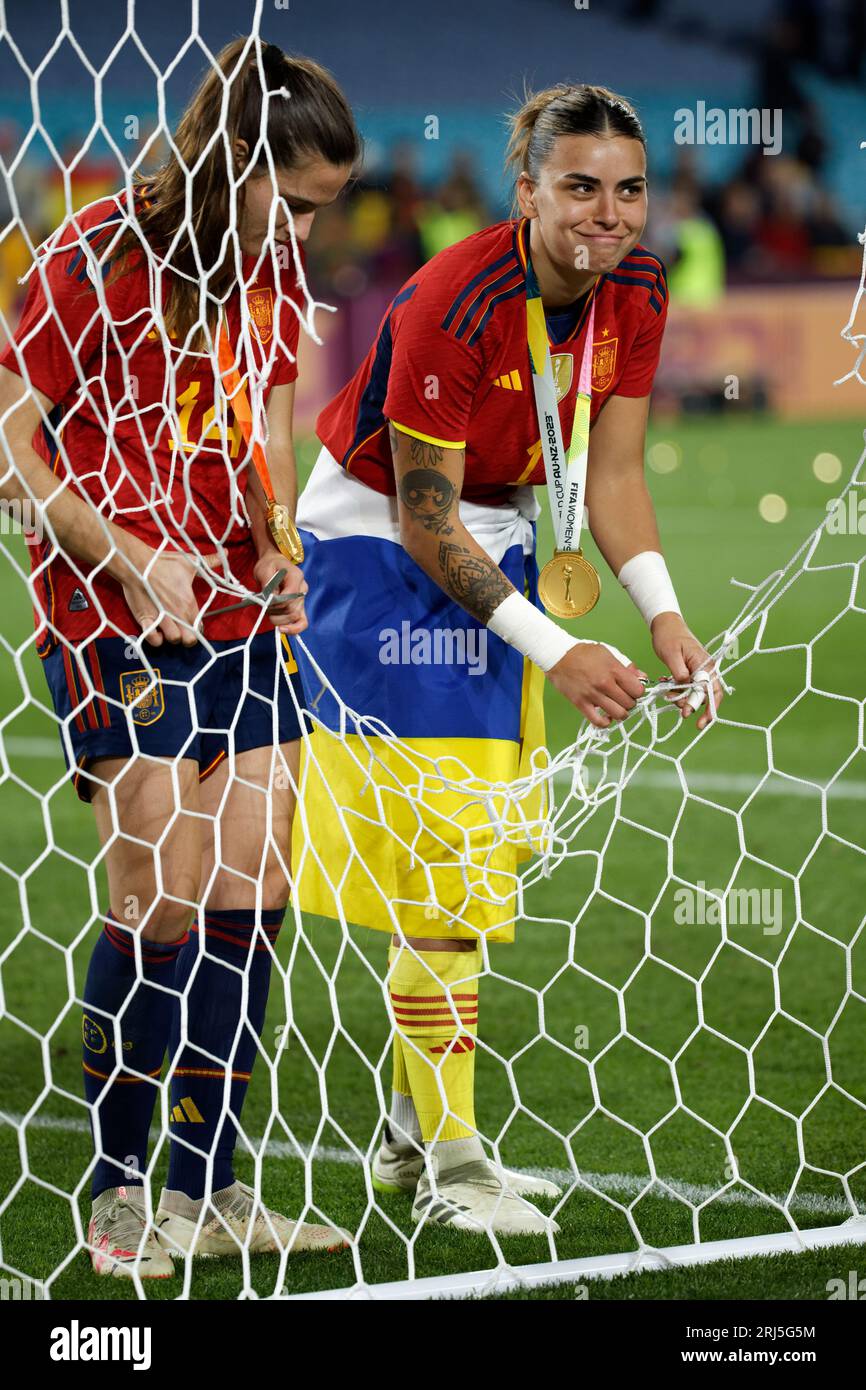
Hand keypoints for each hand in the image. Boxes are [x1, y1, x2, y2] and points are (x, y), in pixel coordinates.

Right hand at [120, 549, 200, 647]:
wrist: (137, 563)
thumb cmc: (163, 562)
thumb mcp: (190, 561)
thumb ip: (209, 561)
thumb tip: (225, 553)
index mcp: (189, 603)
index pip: (200, 627)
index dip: (197, 628)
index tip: (192, 623)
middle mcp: (177, 614)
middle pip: (189, 640)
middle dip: (187, 638)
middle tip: (181, 630)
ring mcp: (162, 618)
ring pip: (174, 640)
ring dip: (172, 638)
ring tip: (168, 629)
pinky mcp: (145, 619)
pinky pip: (153, 639)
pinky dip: (155, 639)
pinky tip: (156, 631)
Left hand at [253, 549, 307, 635]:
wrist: (275, 565)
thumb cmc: (269, 566)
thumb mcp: (264, 570)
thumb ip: (268, 584)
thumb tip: (270, 599)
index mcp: (296, 577)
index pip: (290, 596)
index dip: (276, 602)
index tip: (266, 601)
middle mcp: (302, 589)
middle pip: (291, 609)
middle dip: (275, 611)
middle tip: (264, 606)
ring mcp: (302, 600)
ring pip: (293, 617)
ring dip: (278, 618)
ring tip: (269, 611)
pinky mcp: (300, 608)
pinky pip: (302, 622)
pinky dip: (294, 629)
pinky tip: (283, 629)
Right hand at [547, 642, 646, 728]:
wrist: (558, 656)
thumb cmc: (583, 653)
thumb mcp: (608, 653)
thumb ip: (626, 666)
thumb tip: (642, 677)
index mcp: (614, 670)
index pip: (638, 690)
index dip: (638, 691)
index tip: (633, 690)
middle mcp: (605, 684)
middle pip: (630, 703)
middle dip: (630, 702)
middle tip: (624, 698)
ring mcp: (593, 695)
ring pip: (619, 714)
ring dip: (621, 713)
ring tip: (617, 707)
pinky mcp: (581, 704)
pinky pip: (598, 721)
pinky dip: (606, 722)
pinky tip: (606, 716)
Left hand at [651, 612, 722, 730]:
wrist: (666, 626)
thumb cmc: (669, 636)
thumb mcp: (671, 653)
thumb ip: (679, 670)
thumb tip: (685, 685)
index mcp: (705, 664)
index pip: (711, 689)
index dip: (705, 705)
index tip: (691, 715)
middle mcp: (706, 669)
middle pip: (709, 695)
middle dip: (699, 709)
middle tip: (684, 717)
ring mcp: (699, 672)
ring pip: (697, 694)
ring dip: (684, 700)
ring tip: (668, 696)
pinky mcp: (691, 674)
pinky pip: (688, 689)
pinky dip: (679, 693)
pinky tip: (668, 689)